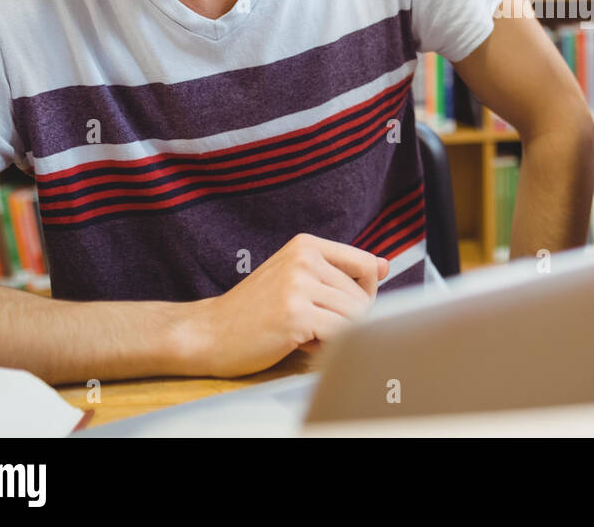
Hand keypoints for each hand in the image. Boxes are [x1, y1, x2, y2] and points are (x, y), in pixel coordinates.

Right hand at [183, 233, 389, 376]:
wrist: (207, 333)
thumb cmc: (253, 311)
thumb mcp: (296, 279)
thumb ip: (339, 272)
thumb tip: (385, 265)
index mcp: (306, 245)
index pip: (367, 265)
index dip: (367, 294)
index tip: (348, 308)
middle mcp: (304, 259)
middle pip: (363, 296)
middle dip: (350, 321)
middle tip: (318, 330)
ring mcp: (299, 285)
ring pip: (355, 316)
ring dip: (339, 335)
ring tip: (310, 337)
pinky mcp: (296, 314)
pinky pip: (341, 334)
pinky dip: (331, 348)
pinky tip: (306, 346)